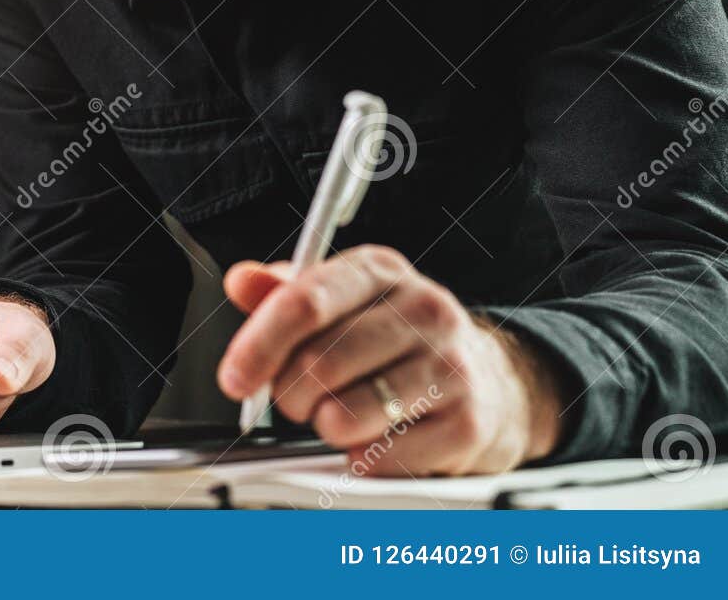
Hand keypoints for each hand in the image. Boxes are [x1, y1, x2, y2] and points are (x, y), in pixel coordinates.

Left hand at [217, 245, 564, 474]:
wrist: (492, 381)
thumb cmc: (399, 340)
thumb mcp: (342, 301)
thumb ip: (285, 293)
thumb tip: (241, 281)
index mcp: (378, 270)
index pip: (305, 302)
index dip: (258, 345)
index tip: (234, 379)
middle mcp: (423, 308)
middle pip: (318, 363)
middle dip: (289, 395)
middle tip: (297, 400)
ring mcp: (450, 365)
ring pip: (343, 415)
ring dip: (323, 427)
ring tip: (338, 415)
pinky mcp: (467, 423)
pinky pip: (379, 456)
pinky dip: (360, 457)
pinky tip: (374, 437)